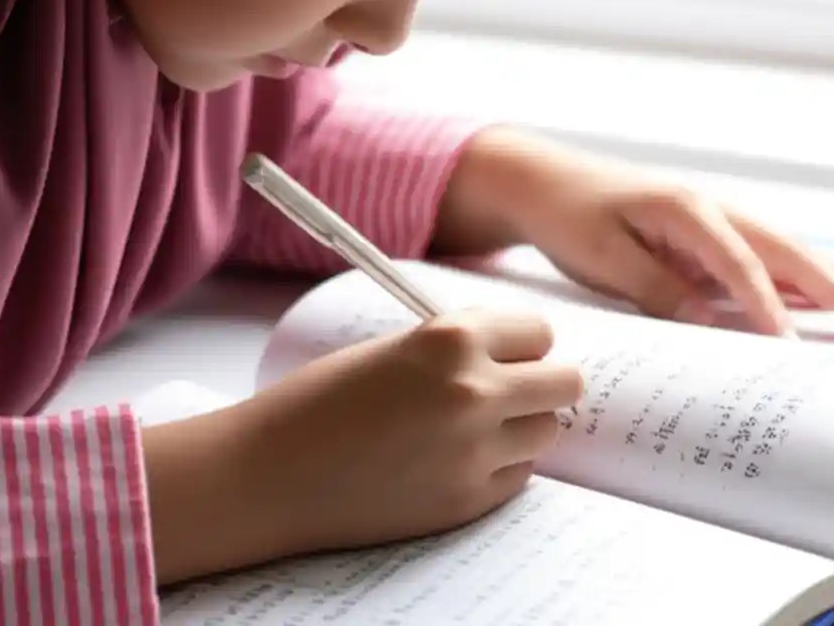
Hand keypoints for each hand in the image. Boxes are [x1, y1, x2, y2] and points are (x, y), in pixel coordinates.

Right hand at [144, 309, 580, 583]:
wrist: (267, 474)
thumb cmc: (320, 402)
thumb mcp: (395, 348)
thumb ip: (459, 347)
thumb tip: (521, 354)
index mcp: (451, 339)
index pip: (539, 332)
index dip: (523, 343)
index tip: (511, 353)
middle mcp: (474, 393)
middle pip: (566, 383)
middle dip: (542, 384)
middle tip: (513, 391)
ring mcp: (474, 452)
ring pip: (547, 432)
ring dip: (521, 428)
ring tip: (475, 429)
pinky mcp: (466, 501)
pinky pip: (518, 476)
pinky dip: (498, 468)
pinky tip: (452, 461)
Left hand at [436, 127, 833, 341]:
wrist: (545, 181)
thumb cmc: (569, 215)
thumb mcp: (601, 256)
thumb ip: (655, 287)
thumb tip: (707, 319)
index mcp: (685, 208)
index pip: (738, 263)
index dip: (767, 306)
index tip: (791, 346)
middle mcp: (713, 208)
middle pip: (786, 250)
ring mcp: (717, 219)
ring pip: (788, 252)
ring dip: (833, 281)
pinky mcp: (711, 235)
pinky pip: (767, 259)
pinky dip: (803, 280)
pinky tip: (829, 299)